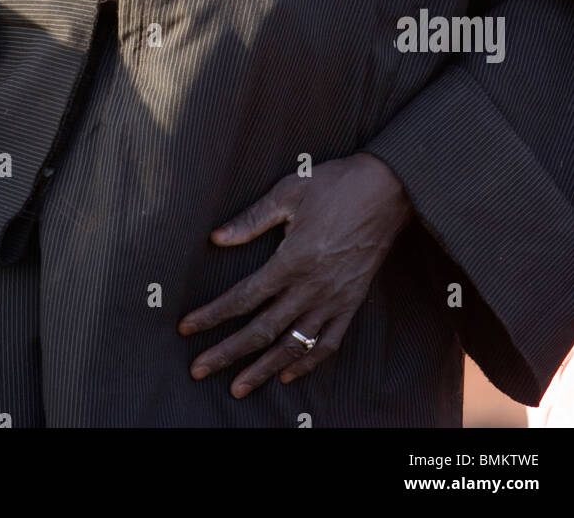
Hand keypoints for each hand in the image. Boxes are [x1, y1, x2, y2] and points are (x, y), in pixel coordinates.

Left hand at [177, 152, 411, 397]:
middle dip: (227, 353)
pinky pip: (327, 343)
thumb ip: (252, 219)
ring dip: (263, 369)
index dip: (212, 315)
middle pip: (262, 331)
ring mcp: (333, 300)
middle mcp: (311, 288)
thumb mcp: (289, 191)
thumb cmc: (334, 185)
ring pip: (293, 346)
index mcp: (292, 261)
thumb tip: (216, 238)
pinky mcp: (351, 303)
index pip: (243, 298)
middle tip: (198, 370)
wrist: (386, 191)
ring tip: (238, 387)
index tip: (187, 327)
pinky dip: (307, 364)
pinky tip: (288, 374)